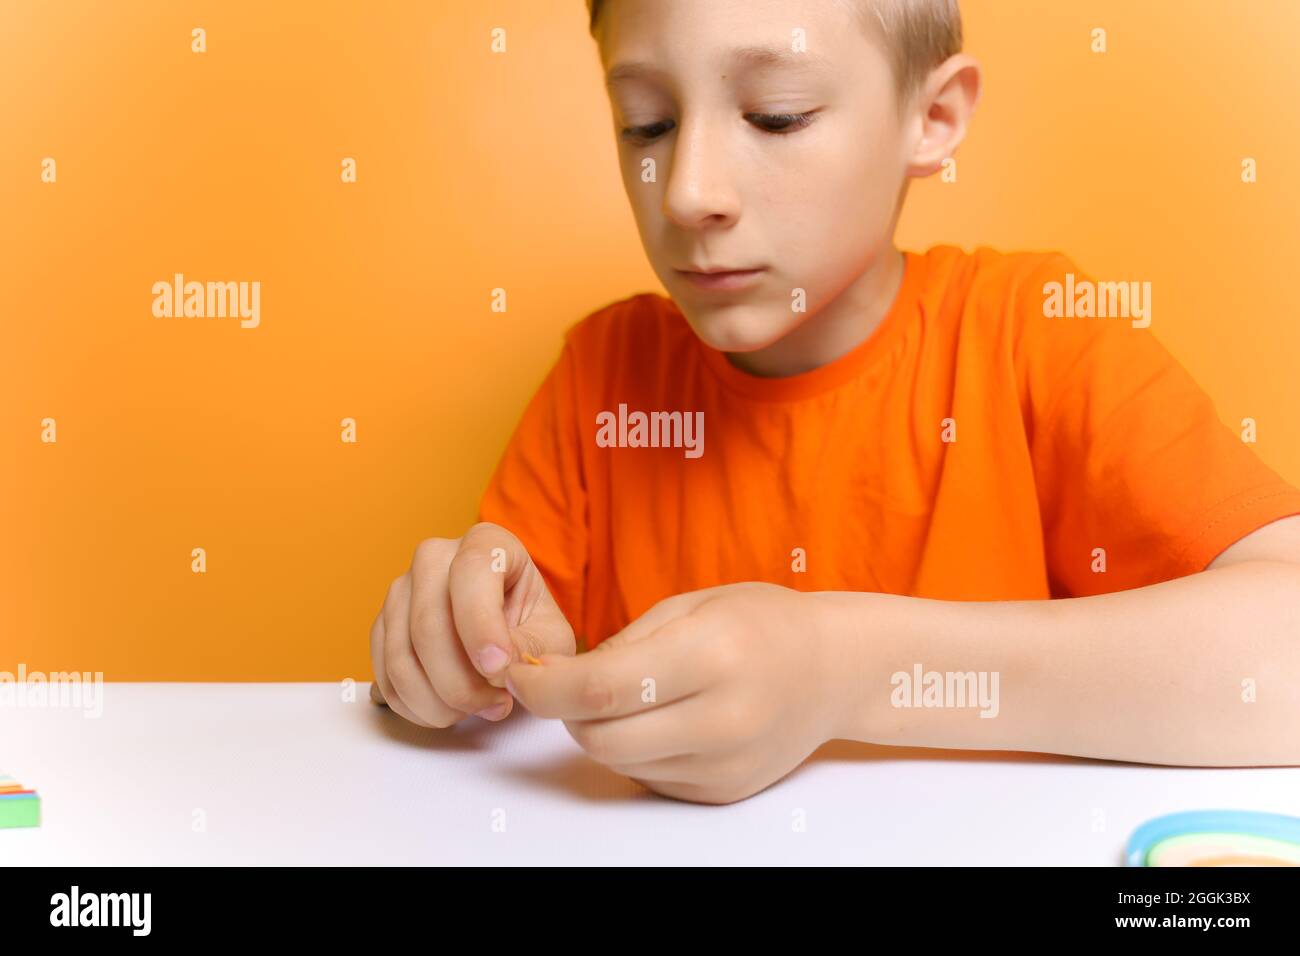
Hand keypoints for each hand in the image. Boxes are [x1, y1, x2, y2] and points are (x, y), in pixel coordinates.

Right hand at [369, 522, 575, 726]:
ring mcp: (402, 589)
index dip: (481, 625)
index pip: (472, 571)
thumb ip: (528, 649)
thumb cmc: (531, 628)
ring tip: (478, 710)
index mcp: (486, 543)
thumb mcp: (550, 637)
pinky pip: (385, 675)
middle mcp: (435, 557)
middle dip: (461, 682)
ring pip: (401, 657)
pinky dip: (416, 706)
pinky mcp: (383, 625)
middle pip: (428, 623)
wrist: (507, 633)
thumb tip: (494, 670)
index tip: (498, 669)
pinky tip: (449, 711)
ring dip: (439, 701)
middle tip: (496, 705)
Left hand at [504, 582, 843, 803]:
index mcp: (712, 655)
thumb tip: (558, 675)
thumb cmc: (761, 623)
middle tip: (566, 685)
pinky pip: (649, 778)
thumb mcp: (692, 603)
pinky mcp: (724, 791)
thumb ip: (624, 641)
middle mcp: (722, 717)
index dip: (545, 685)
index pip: (603, 687)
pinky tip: (659, 720)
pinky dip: (635, 751)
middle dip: (564, 713)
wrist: (834, 671)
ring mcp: (726, 762)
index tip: (521, 671)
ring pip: (619, 763)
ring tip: (621, 697)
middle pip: (601, 738)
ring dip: (598, 732)